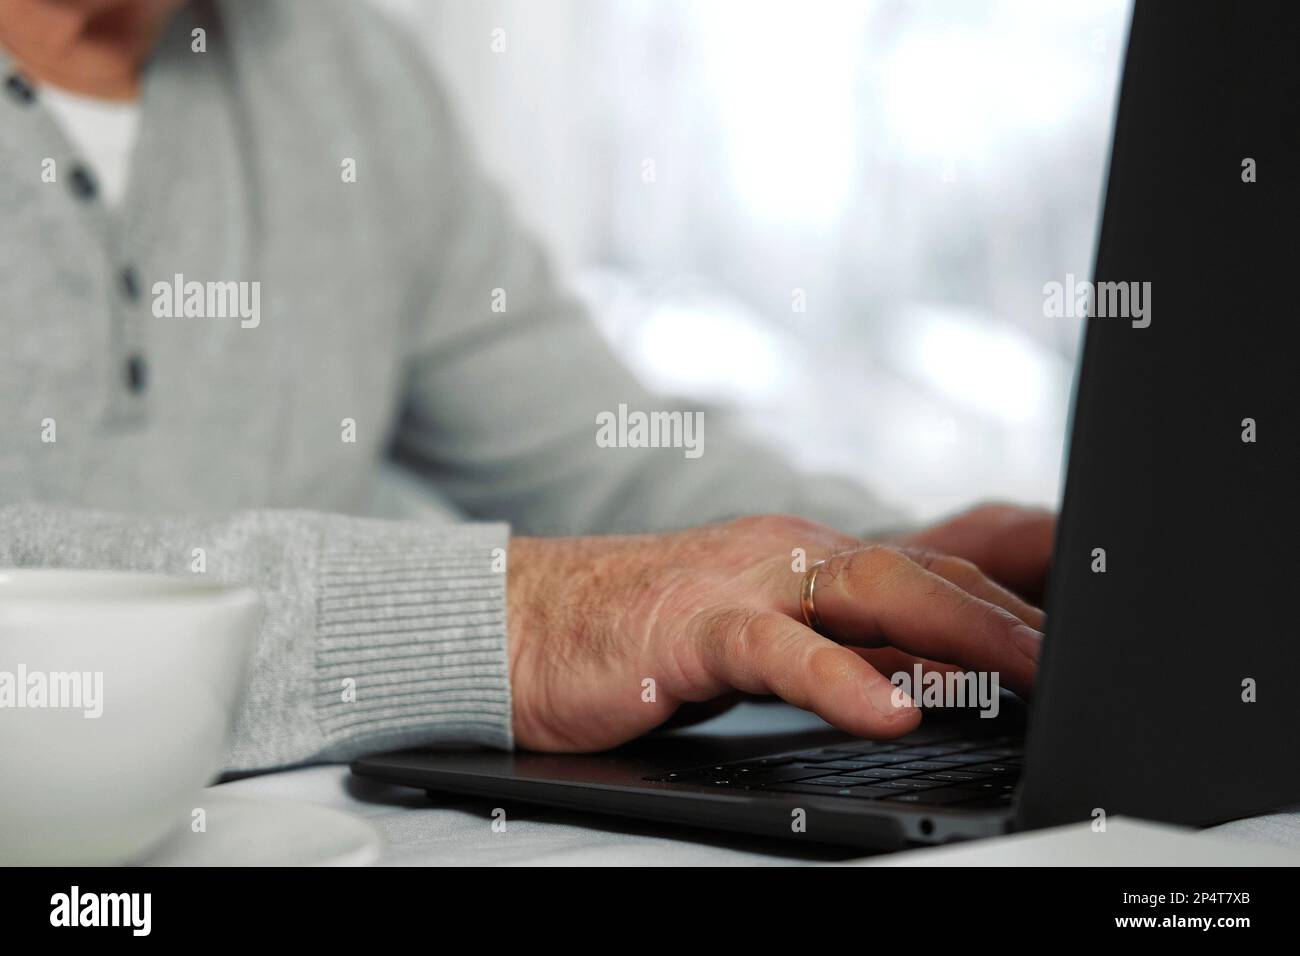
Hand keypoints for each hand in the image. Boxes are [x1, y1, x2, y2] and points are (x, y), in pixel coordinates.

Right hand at [506, 514, 1044, 751]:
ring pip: (867, 593)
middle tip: (1084, 665)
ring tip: (1028, 677)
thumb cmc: (637, 635)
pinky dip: (837, 679)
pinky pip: (775, 649)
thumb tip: (932, 685)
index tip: (1074, 646)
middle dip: (1008, 617)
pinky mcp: (687, 626)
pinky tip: (888, 711)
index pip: (928, 573)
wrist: (521, 619)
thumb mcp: (758, 646)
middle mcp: (784, 556)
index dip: (1007, 606)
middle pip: (921, 574)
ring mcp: (738, 583)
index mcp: (804, 559)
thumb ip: (841, 655)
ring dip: (956, 632)